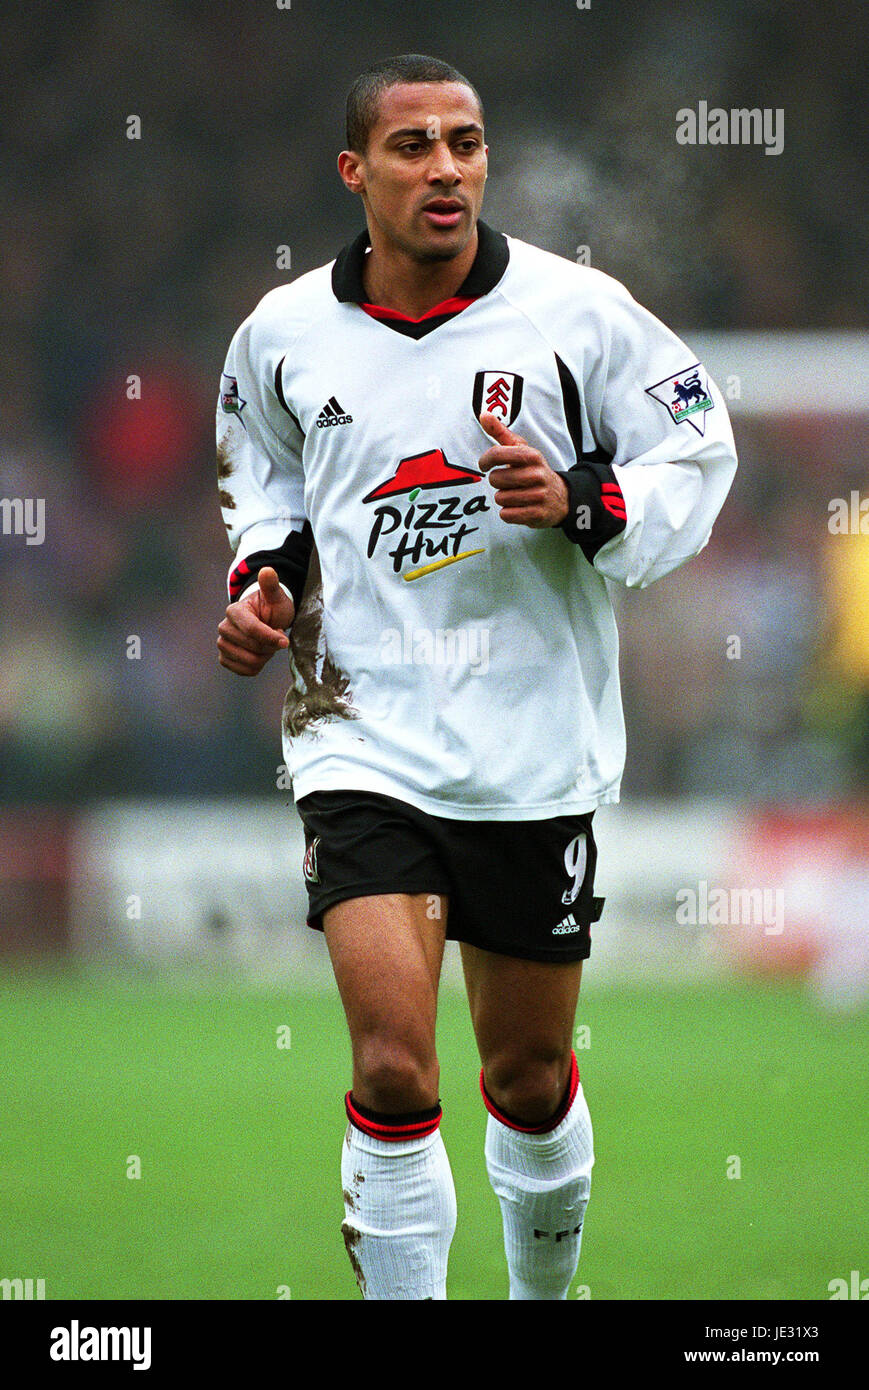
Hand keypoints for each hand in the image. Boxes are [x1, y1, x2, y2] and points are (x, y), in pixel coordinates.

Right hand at [217, 566, 294, 676]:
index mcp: (234, 611)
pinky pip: (245, 671)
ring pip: (250, 661)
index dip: (271, 637)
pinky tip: (260, 654)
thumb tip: (267, 571)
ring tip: (267, 644)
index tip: (285, 641)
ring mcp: (222, 644)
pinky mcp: (225, 659)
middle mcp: (224, 628)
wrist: (266, 620)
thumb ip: (271, 585)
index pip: (252, 630)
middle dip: (269, 645)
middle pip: (253, 647)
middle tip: (274, 635)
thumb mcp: (276, 597)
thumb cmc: (272, 608)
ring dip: (264, 656)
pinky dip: (257, 666)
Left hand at [477, 413, 568, 527]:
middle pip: (496, 479)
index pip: (497, 454)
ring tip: (516, 494)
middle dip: (498, 482)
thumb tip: (483, 414)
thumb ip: (501, 432)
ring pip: (500, 498)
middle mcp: (537, 474)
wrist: (561, 498)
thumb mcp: (522, 449)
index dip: (486, 460)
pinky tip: (519, 507)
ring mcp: (538, 495)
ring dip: (504, 498)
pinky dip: (508, 513)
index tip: (485, 465)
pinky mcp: (537, 514)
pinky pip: (507, 515)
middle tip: (509, 482)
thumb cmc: (534, 471)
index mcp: (532, 456)